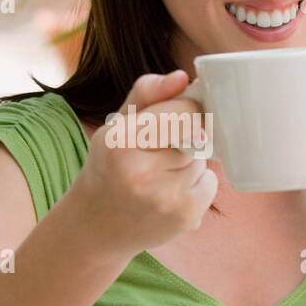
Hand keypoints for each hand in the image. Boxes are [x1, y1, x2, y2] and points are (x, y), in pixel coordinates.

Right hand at [69, 69, 217, 263]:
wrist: (95, 228)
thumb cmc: (108, 168)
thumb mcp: (115, 125)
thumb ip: (148, 93)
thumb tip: (182, 77)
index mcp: (121, 142)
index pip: (185, 110)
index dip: (184, 110)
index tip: (172, 118)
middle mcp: (141, 173)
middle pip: (196, 135)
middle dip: (183, 139)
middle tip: (157, 154)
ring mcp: (166, 199)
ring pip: (203, 160)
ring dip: (189, 164)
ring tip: (159, 176)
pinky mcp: (185, 218)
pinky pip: (211, 184)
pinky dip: (197, 186)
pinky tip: (169, 193)